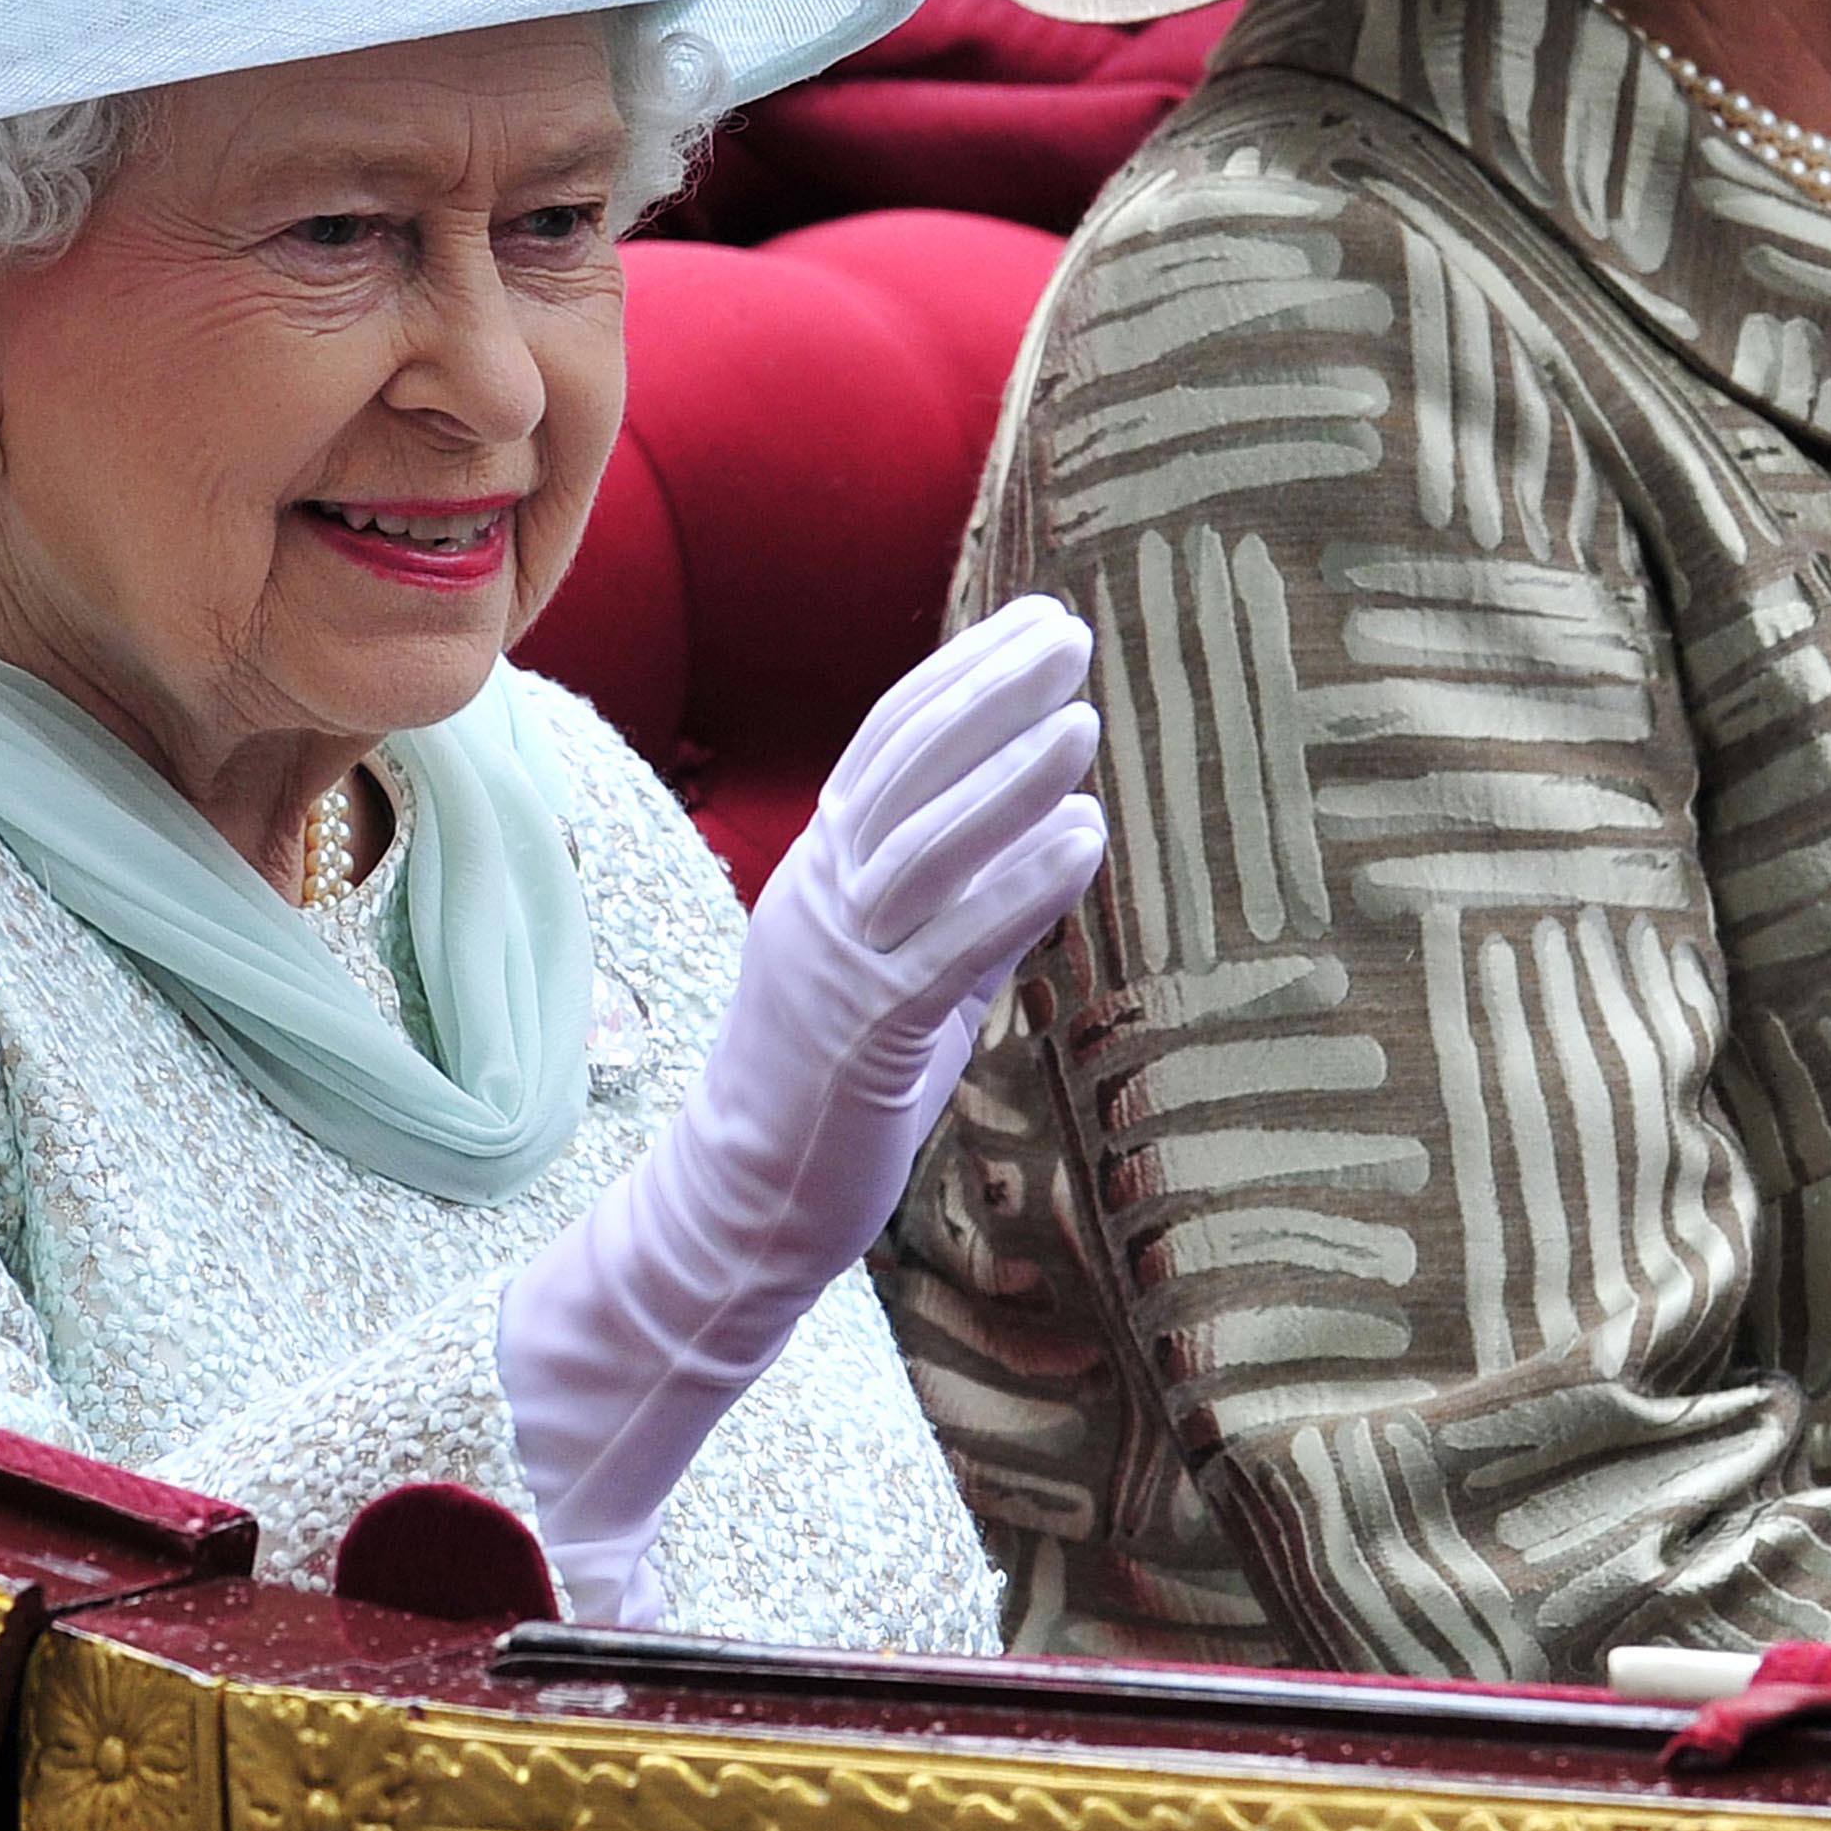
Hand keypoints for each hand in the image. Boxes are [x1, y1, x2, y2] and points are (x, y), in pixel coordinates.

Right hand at [501, 598, 1105, 1618]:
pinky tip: (1083, 837)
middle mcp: (819, 896)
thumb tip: (1049, 844)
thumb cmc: (834, 1089)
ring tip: (1085, 722)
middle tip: (1071, 634)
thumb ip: (964, 908)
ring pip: (923, 841)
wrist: (745, 1204)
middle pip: (904, 766)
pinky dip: (1018, 883)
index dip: (964, 675)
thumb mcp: (906, 975)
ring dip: (1008, 775)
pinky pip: (949, 941)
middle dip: (990, 692)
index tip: (1040, 625)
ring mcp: (835, 960)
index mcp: (823, 872)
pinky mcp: (866, 1030)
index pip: (890, 743)